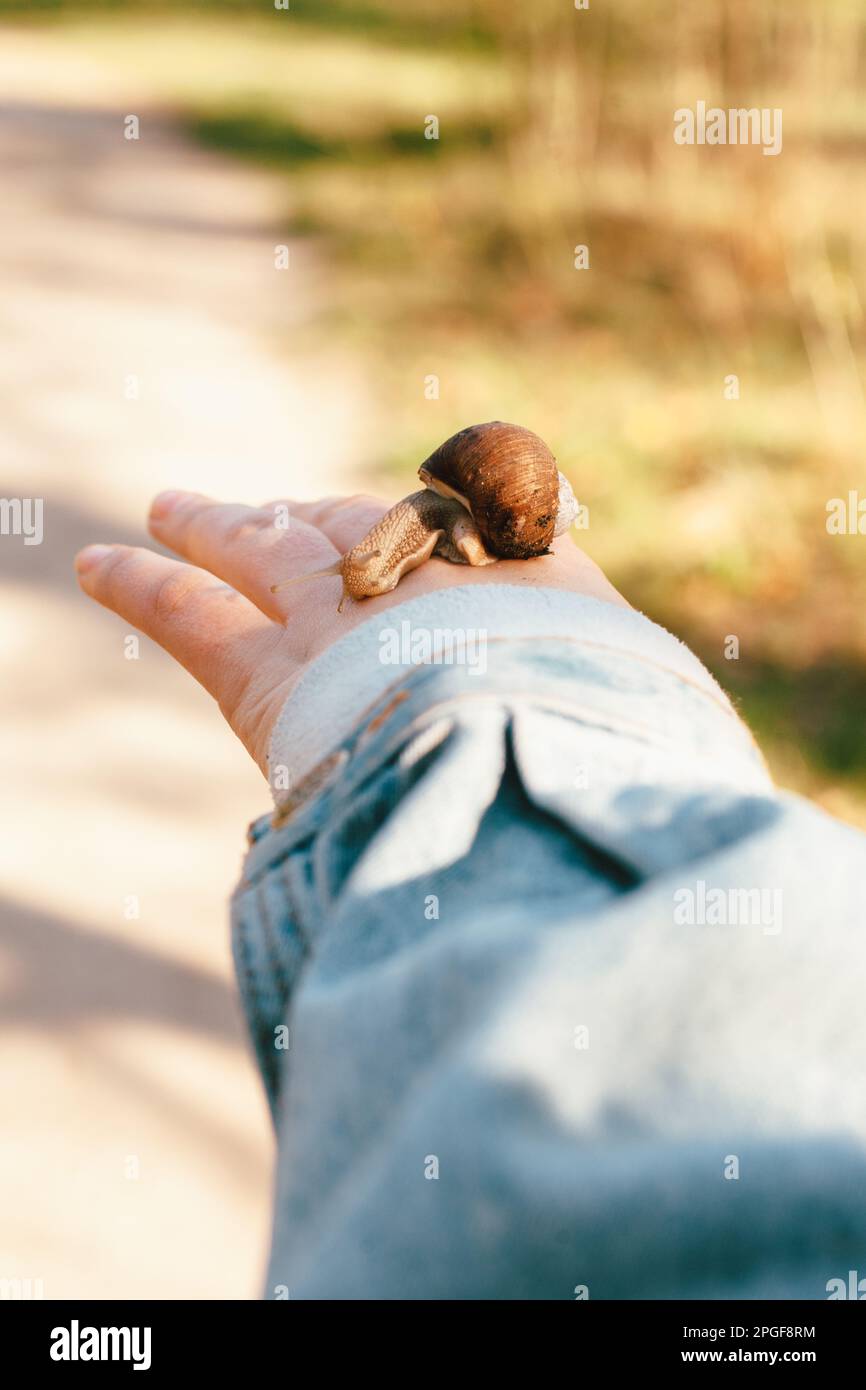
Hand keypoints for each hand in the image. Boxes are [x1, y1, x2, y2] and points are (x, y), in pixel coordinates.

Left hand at [75, 490, 626, 774]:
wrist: (547, 757)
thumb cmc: (634, 756)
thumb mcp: (667, 735)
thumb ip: (648, 735)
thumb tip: (677, 775)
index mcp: (530, 582)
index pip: (467, 532)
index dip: (431, 526)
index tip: (412, 515)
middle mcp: (429, 576)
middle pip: (352, 524)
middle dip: (310, 515)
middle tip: (271, 507)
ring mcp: (343, 614)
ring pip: (262, 549)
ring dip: (214, 522)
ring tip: (171, 505)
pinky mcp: (269, 677)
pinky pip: (189, 612)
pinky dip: (138, 584)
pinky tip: (91, 564)